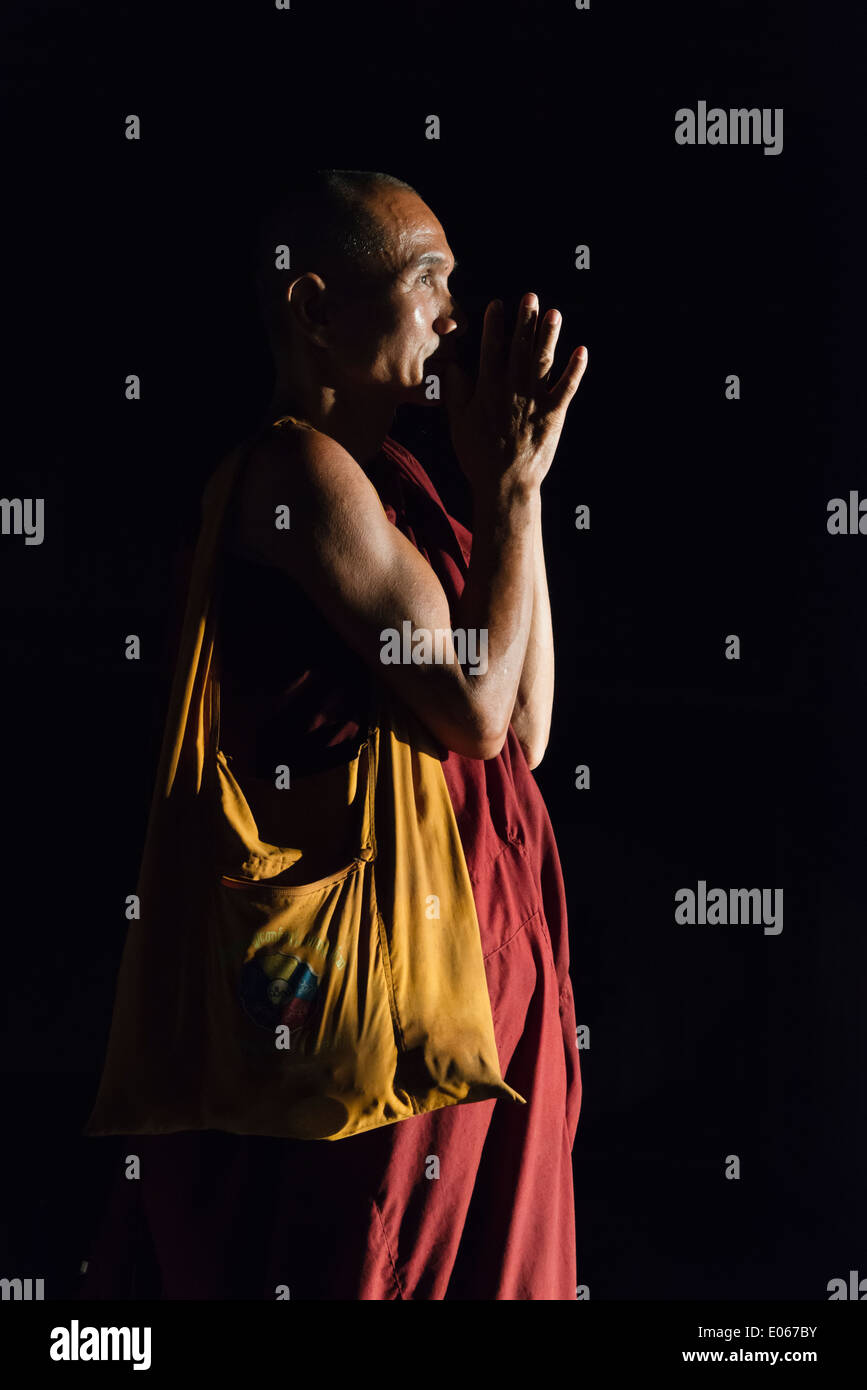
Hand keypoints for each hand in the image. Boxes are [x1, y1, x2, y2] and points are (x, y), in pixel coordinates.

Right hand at [442, 292, 587, 495]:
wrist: (505, 484)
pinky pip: (567, 387)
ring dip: (550, 336)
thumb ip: (456, 392)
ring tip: (554, 314)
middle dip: (526, 321)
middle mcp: (513, 390)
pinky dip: (575, 369)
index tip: (498, 305)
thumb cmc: (478, 455)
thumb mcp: (458, 423)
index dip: (495, 325)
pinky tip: (581, 352)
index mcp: (488, 390)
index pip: (491, 350)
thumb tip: (451, 366)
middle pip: (520, 348)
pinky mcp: (554, 414)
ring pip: (543, 361)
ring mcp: (535, 401)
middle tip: (531, 297)